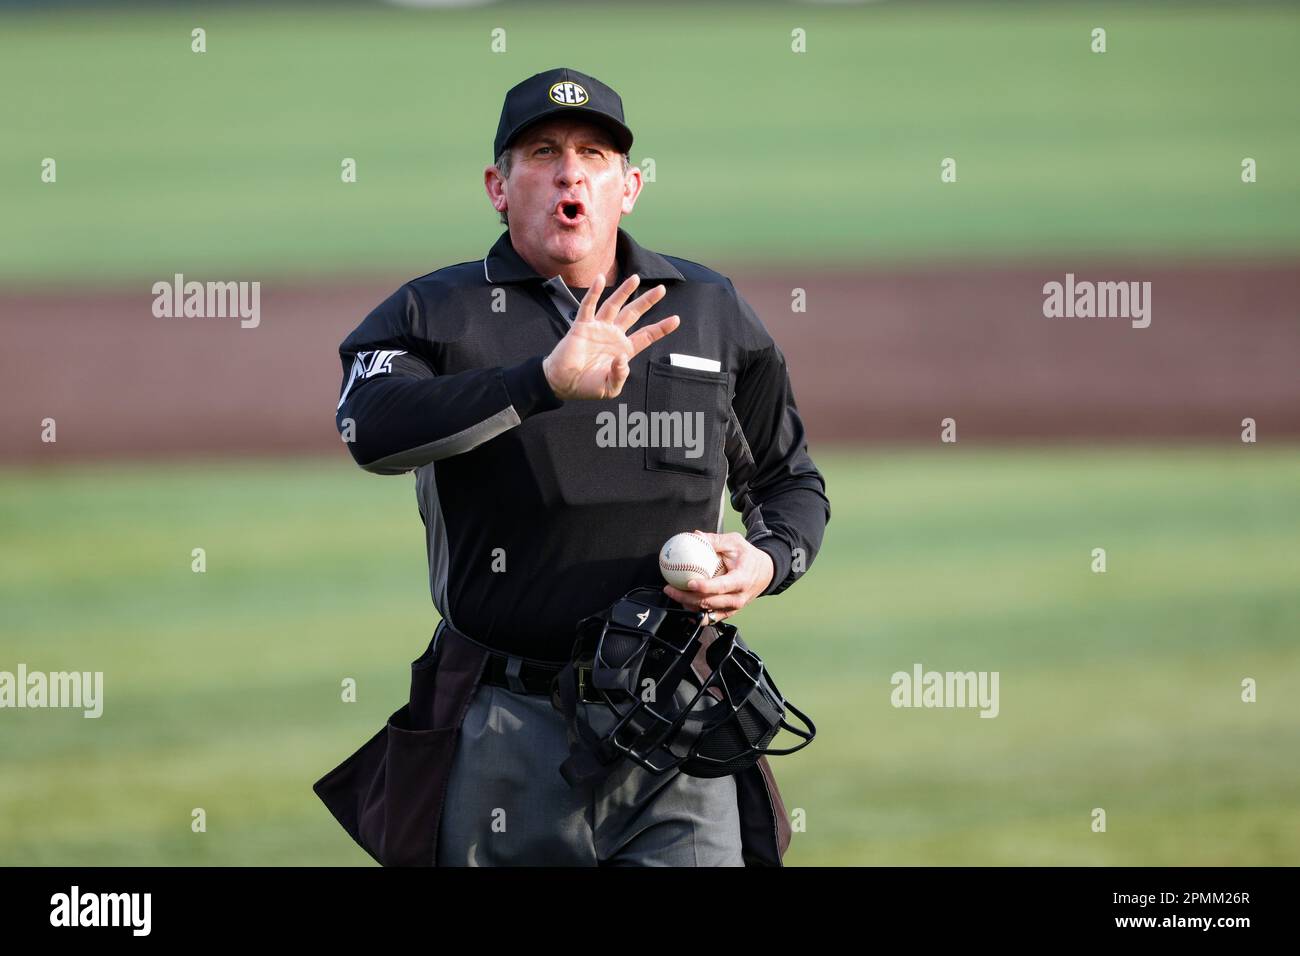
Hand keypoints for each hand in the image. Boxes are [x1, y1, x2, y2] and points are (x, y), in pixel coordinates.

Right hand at [541, 272, 679, 399]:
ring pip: (614, 305)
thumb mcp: (609, 388)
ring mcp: (598, 328)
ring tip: (635, 278)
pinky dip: (594, 293)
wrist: (562, 384)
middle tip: (661, 290)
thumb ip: (619, 376)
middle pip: (633, 314)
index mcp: (623, 350)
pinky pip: (588, 306)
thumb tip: (623, 359)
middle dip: (647, 301)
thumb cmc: (586, 387)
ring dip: (624, 291)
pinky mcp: (582, 326)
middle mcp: (613, 335)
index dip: (661, 328)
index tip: (676, 319)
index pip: (646, 336)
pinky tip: (600, 280)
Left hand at [662, 530, 774, 623]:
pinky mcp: (729, 612)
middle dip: (686, 598)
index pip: (721, 586)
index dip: (704, 587)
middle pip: (709, 602)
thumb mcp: (734, 542)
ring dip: (688, 605)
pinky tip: (683, 604)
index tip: (688, 582)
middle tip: (670, 588)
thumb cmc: (748, 555)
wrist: (766, 572)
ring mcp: (734, 607)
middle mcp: (738, 597)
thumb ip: (714, 540)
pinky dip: (696, 613)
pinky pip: (710, 617)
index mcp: (741, 580)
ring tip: (673, 594)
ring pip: (707, 612)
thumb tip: (694, 535)